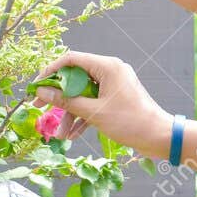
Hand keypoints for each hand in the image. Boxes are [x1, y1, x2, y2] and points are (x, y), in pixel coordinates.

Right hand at [32, 50, 170, 156]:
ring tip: (61, 134)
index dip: (50, 71)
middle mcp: (110, 70)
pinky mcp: (117, 97)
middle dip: (59, 97)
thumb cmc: (129, 122)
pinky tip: (74, 134)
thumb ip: (66, 101)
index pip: (71, 59)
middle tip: (39, 108)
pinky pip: (94, 101)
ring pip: (84, 93)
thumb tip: (42, 93)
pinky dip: (84, 115)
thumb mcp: (93, 112)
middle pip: (75, 78)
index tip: (37, 86)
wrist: (160, 136)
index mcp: (107, 66)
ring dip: (71, 113)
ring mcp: (114, 83)